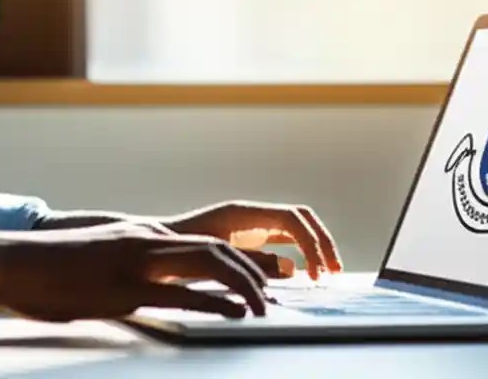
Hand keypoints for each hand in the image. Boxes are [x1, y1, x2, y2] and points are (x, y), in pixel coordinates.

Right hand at [0, 223, 273, 321]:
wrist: (16, 263)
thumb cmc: (54, 270)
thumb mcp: (104, 263)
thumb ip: (135, 271)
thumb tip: (158, 289)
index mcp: (144, 236)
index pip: (207, 243)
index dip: (241, 261)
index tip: (266, 281)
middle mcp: (147, 242)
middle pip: (216, 250)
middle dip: (253, 271)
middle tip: (273, 295)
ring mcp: (136, 264)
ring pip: (206, 264)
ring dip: (243, 285)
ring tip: (263, 307)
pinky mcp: (122, 290)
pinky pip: (179, 294)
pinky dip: (213, 302)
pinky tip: (233, 314)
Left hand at [162, 201, 342, 279]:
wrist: (153, 245)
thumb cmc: (178, 251)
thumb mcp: (216, 258)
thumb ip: (254, 261)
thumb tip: (290, 267)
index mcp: (244, 213)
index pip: (293, 219)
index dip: (312, 243)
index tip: (319, 271)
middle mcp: (250, 214)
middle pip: (300, 218)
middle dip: (322, 242)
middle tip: (334, 271)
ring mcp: (250, 223)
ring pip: (294, 227)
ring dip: (313, 246)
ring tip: (325, 273)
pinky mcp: (247, 236)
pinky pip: (282, 238)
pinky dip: (298, 252)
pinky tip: (302, 273)